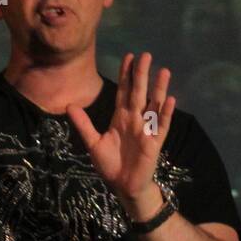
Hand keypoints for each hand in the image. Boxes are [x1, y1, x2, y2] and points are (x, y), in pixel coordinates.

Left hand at [66, 52, 174, 212]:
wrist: (123, 185)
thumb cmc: (110, 164)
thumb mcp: (93, 143)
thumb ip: (83, 124)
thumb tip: (69, 105)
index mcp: (120, 117)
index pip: (124, 91)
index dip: (126, 75)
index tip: (129, 57)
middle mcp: (135, 119)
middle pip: (139, 92)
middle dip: (142, 74)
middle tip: (146, 55)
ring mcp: (146, 129)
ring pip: (154, 104)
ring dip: (159, 88)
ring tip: (164, 71)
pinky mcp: (154, 142)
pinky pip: (161, 125)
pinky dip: (165, 113)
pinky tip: (170, 99)